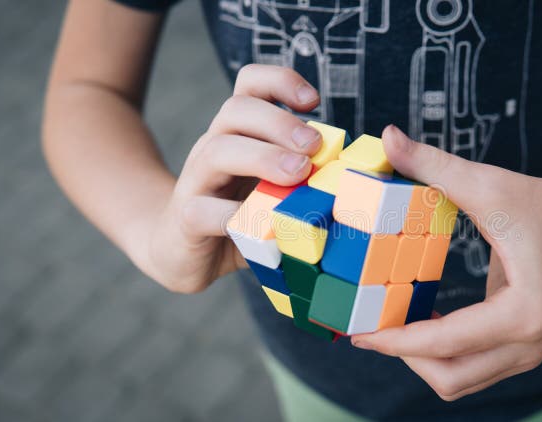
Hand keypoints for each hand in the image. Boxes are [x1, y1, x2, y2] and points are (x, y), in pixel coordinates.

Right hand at [144, 65, 321, 292]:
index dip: (280, 81)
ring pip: (218, 150)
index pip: (250, 84)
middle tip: (315, 145)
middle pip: (236, 110)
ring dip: (262, 157)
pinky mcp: (186, 219)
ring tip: (297, 173)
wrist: (180, 252)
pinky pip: (202, 209)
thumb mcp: (275, 188)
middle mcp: (214, 147)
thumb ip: (306, 175)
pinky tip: (260, 224)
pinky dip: (232, 215)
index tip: (314, 101)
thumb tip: (361, 170)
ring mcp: (196, 181)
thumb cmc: (240, 215)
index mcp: (239, 133)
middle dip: (280, 122)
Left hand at [351, 125, 541, 400]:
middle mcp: (530, 343)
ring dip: (418, 359)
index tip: (357, 334)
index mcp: (524, 312)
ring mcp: (528, 352)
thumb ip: (433, 164)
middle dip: (403, 356)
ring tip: (386, 323)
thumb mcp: (484, 183)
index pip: (445, 342)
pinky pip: (468, 367)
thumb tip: (388, 137)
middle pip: (449, 377)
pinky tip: (415, 321)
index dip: (396, 341)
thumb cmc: (536, 201)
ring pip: (457, 380)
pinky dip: (436, 354)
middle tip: (366, 326)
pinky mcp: (521, 349)